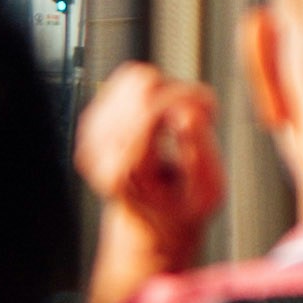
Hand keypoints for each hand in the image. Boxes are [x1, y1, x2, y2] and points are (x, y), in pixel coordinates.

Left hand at [75, 59, 226, 275]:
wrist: (149, 225)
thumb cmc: (179, 209)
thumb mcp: (207, 192)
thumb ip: (200, 151)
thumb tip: (189, 112)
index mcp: (126, 172)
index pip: (151, 109)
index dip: (187, 98)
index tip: (210, 109)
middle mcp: (101, 152)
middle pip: (141, 85)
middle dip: (178, 91)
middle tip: (199, 115)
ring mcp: (92, 136)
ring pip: (132, 78)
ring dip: (166, 90)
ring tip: (181, 118)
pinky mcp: (93, 123)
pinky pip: (124, 84)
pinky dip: (152, 93)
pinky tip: (164, 117)